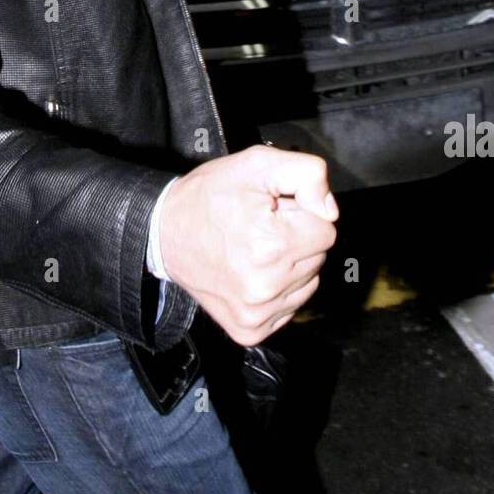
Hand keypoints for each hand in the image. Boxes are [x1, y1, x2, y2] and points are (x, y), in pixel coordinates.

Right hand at [158, 145, 338, 345]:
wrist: (164, 233)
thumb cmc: (210, 196)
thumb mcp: (258, 164)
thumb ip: (307, 175)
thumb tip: (330, 210)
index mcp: (270, 244)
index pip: (325, 228)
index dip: (301, 212)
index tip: (272, 210)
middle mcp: (265, 286)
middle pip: (318, 256)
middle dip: (296, 237)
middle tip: (260, 226)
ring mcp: (256, 313)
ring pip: (308, 281)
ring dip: (290, 264)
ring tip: (254, 248)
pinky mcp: (250, 330)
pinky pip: (290, 306)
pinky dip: (278, 289)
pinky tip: (252, 272)